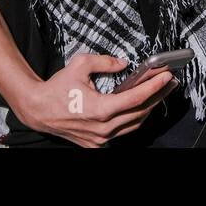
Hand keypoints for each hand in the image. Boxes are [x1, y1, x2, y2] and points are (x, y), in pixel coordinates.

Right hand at [16, 53, 176, 147]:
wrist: (38, 109)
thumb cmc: (57, 88)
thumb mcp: (80, 65)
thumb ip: (105, 62)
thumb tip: (124, 63)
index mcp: (100, 109)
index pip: (136, 98)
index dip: (154, 86)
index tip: (166, 76)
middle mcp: (103, 128)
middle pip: (140, 113)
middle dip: (156, 96)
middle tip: (167, 83)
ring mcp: (100, 138)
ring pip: (133, 125)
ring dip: (147, 109)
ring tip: (157, 94)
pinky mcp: (95, 143)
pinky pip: (121, 133)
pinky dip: (133, 120)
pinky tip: (139, 108)